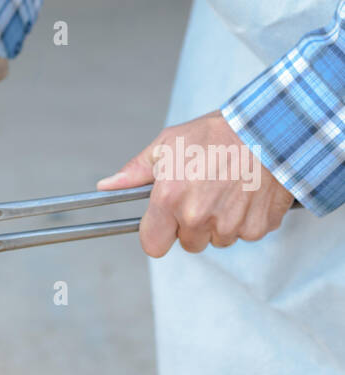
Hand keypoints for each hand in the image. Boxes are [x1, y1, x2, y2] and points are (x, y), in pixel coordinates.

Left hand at [96, 109, 293, 256]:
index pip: (153, 244)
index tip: (164, 221)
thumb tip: (107, 186)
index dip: (158, 233)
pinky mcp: (257, 228)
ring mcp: (229, 226)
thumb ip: (137, 171)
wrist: (268, 130)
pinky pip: (245, 235)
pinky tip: (247, 193)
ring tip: (227, 188)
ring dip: (220, 222)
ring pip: (218, 240)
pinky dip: (246, 219)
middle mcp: (197, 217)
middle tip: (203, 193)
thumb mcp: (169, 144)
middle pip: (188, 243)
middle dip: (192, 225)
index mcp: (170, 198)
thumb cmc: (215, 134)